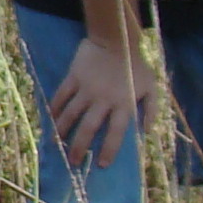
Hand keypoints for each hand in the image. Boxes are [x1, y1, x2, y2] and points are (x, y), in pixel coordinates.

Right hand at [49, 35, 157, 168]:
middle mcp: (103, 99)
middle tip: (73, 162)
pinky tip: (50, 119)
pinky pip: (62, 96)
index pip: (116, 132)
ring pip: (71, 114)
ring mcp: (86, 88)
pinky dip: (55, 108)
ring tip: (56, 144)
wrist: (116, 38)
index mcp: (123, 104)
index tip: (102, 165)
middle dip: (79, 148)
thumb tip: (147, 131)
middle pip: (88, 128)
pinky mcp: (74, 77)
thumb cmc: (135, 65)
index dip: (109, 150)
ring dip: (62, 131)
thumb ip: (152, 110)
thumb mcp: (152, 87)